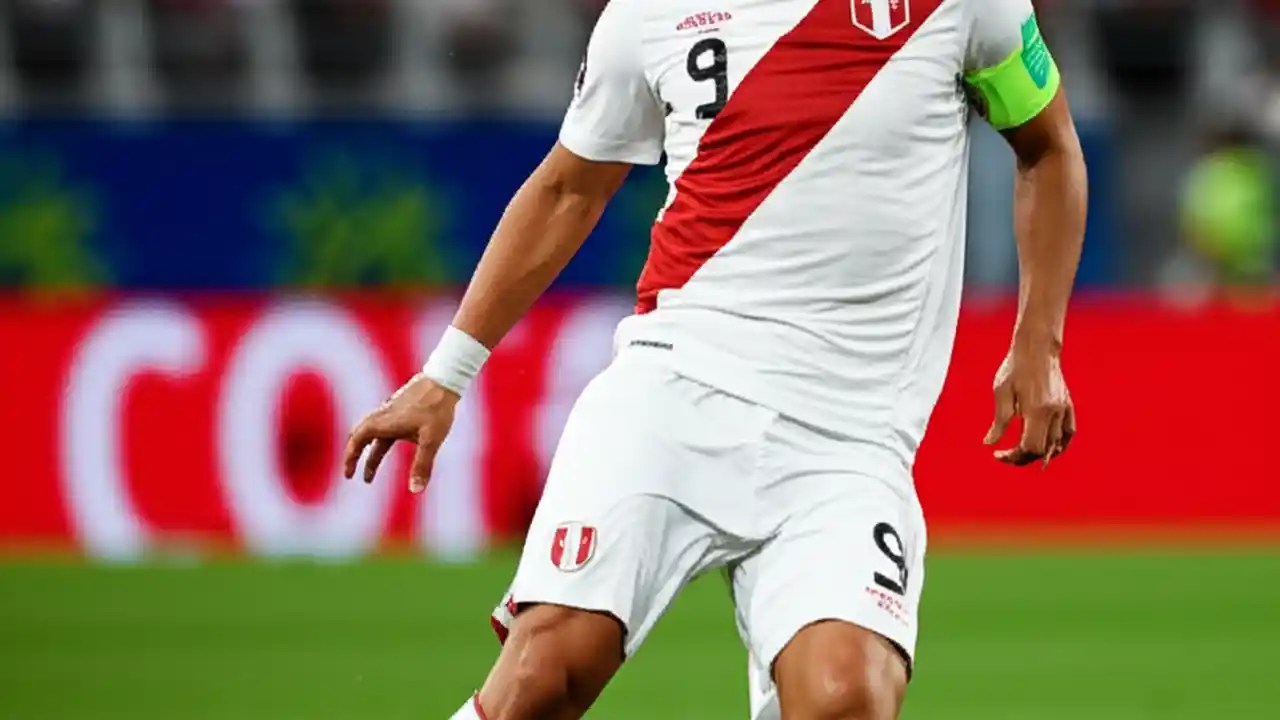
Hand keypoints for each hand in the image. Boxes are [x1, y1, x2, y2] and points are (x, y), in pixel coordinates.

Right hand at [342, 374, 458, 493]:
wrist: (444, 380)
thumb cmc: (437, 409)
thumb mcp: (431, 440)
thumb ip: (422, 465)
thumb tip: (415, 491)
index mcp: (384, 422)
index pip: (357, 440)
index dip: (350, 457)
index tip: (348, 474)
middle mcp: (383, 416)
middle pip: (360, 437)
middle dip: (354, 457)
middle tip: (352, 474)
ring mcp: (390, 411)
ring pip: (371, 434)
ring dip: (368, 453)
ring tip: (370, 473)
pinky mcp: (399, 408)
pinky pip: (383, 428)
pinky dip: (379, 442)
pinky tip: (391, 447)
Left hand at [983, 339, 1075, 467]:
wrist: (1037, 347)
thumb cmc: (1015, 368)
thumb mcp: (1001, 393)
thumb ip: (998, 421)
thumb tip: (989, 443)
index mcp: (1037, 411)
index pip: (1029, 448)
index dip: (1014, 457)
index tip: (998, 455)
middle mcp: (1054, 413)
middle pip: (1043, 450)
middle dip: (1024, 458)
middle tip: (1006, 456)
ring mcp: (1064, 409)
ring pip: (1057, 444)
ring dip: (1040, 454)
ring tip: (1022, 455)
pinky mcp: (1068, 404)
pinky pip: (1069, 432)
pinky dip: (1060, 445)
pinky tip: (1048, 449)